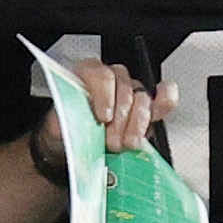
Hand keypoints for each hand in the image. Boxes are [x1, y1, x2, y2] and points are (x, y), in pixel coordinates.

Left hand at [65, 59, 179, 151]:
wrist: (75, 148)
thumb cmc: (66, 134)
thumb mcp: (57, 128)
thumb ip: (62, 123)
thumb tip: (65, 125)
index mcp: (86, 76)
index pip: (100, 74)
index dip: (104, 95)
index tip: (102, 117)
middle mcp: (111, 80)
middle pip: (125, 87)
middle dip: (121, 119)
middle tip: (112, 141)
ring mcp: (132, 92)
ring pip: (143, 97)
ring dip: (137, 123)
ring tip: (127, 143)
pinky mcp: (148, 109)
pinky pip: (163, 98)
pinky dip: (165, 104)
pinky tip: (158, 114)